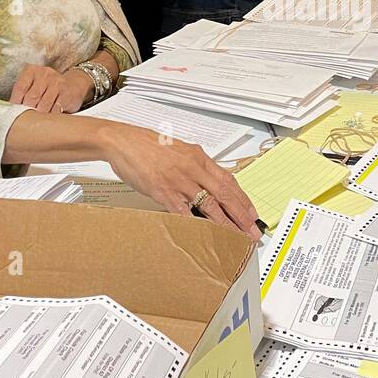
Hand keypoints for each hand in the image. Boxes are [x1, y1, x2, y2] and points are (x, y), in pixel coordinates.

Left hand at [11, 64, 88, 113]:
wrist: (74, 85)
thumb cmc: (48, 88)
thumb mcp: (34, 84)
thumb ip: (23, 93)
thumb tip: (8, 109)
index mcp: (32, 70)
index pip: (20, 88)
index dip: (15, 102)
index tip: (12, 113)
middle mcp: (45, 74)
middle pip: (31, 97)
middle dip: (27, 110)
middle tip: (25, 120)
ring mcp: (57, 83)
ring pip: (43, 104)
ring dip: (38, 115)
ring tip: (35, 122)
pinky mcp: (67, 94)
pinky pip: (55, 109)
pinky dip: (50, 117)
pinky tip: (48, 119)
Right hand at [99, 123, 262, 239]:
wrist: (124, 141)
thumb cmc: (149, 146)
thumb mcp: (180, 152)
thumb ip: (196, 167)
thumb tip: (210, 183)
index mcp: (199, 158)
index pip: (229, 181)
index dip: (243, 199)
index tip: (252, 212)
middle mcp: (193, 168)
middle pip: (225, 194)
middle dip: (242, 214)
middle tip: (253, 229)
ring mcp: (179, 180)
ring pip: (209, 205)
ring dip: (226, 223)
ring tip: (237, 236)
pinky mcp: (163, 191)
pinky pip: (183, 210)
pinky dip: (195, 223)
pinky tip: (205, 234)